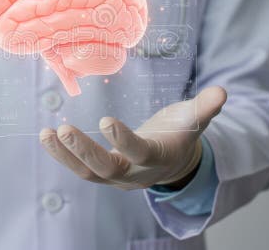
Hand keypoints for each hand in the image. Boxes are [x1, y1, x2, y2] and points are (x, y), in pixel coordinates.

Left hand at [39, 86, 226, 189]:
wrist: (173, 160)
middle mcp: (135, 173)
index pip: (140, 152)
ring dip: (66, 155)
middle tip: (63, 130)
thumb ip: (205, 107)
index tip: (106, 121)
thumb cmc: (181, 133)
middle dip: (84, 151)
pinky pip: (80, 167)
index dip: (124, 140)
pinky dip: (63, 154)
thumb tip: (222, 92)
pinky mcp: (103, 172)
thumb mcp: (194, 119)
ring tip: (46, 134)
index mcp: (157, 157)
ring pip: (88, 173)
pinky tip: (47, 137)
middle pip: (107, 169)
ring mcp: (117, 177)